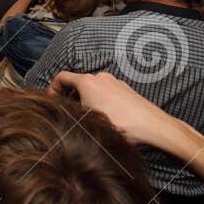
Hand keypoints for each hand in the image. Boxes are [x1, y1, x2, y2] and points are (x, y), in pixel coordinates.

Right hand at [48, 71, 188, 154]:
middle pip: (76, 82)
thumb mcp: (89, 121)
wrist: (152, 126)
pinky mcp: (125, 90)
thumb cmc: (122, 124)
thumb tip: (62, 115)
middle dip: (69, 96)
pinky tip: (104, 117)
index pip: (61, 77)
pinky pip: (105, 92)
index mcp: (87, 81)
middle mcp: (100, 77)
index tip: (51, 101)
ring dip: (85, 100)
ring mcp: (114, 82)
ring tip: (86, 117)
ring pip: (91, 88)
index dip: (52, 89)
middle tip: (68, 113)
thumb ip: (72, 113)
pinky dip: (99, 100)